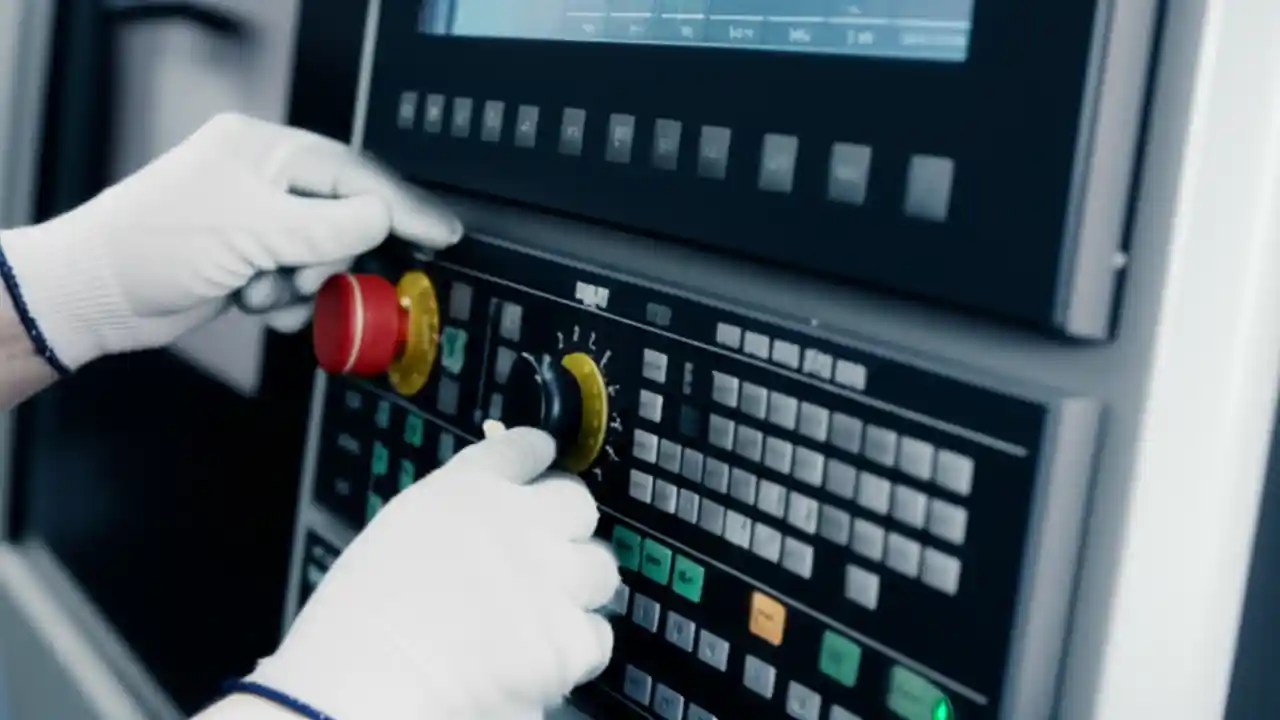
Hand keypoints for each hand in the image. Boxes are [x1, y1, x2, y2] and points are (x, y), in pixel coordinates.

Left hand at [0, 112, 461, 370]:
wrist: (99, 296)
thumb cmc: (155, 246)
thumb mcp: (255, 229)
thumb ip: (330, 226)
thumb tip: (383, 220)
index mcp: (266, 150)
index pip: (356, 174)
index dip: (403, 206)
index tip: (441, 235)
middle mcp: (266, 179)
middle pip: (345, 217)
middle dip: (331, 258)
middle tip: (311, 278)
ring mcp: (258, 219)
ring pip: (325, 256)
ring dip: (304, 285)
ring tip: (263, 291)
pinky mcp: (251, 258)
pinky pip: (301, 280)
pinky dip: (288, 301)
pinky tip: (257, 304)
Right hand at [247, 428, 619, 719]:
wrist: (370, 680)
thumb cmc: (361, 621)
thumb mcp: (399, 536)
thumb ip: (452, 519)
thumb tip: (484, 530)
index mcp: (467, 488)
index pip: (524, 448)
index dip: (535, 457)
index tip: (539, 461)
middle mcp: (519, 521)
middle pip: (576, 502)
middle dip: (566, 526)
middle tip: (547, 553)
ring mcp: (552, 577)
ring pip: (599, 566)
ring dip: (580, 585)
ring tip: (550, 610)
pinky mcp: (570, 638)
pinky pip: (597, 636)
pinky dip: (577, 649)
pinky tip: (546, 658)